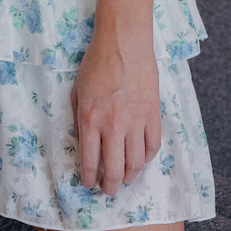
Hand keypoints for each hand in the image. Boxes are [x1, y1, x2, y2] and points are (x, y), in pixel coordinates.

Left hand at [70, 33, 161, 195]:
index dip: (89, 179)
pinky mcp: (153, 114)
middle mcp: (113, 125)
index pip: (90, 163)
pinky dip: (147, 158)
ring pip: (136, 163)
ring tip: (125, 178)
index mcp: (90, 120)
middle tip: (108, 189)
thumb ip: (79, 120)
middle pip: (114, 170)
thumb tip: (85, 145)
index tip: (89, 184)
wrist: (123, 41)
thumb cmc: (97, 62)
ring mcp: (135, 121)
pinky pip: (153, 146)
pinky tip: (141, 158)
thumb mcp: (77, 91)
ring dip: (130, 176)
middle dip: (110, 186)